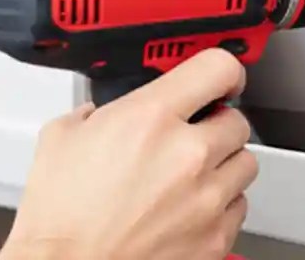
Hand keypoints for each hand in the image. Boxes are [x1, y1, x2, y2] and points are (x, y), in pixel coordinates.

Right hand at [0, 50, 257, 259]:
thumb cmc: (60, 221)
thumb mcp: (60, 140)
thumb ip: (94, 114)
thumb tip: (102, 113)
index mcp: (150, 118)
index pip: (218, 68)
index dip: (222, 70)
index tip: (221, 78)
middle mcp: (187, 154)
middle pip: (237, 120)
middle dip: (216, 125)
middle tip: (192, 137)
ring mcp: (206, 198)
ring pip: (245, 163)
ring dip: (223, 165)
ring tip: (190, 177)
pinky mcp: (216, 236)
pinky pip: (239, 206)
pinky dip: (221, 205)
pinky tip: (191, 208)